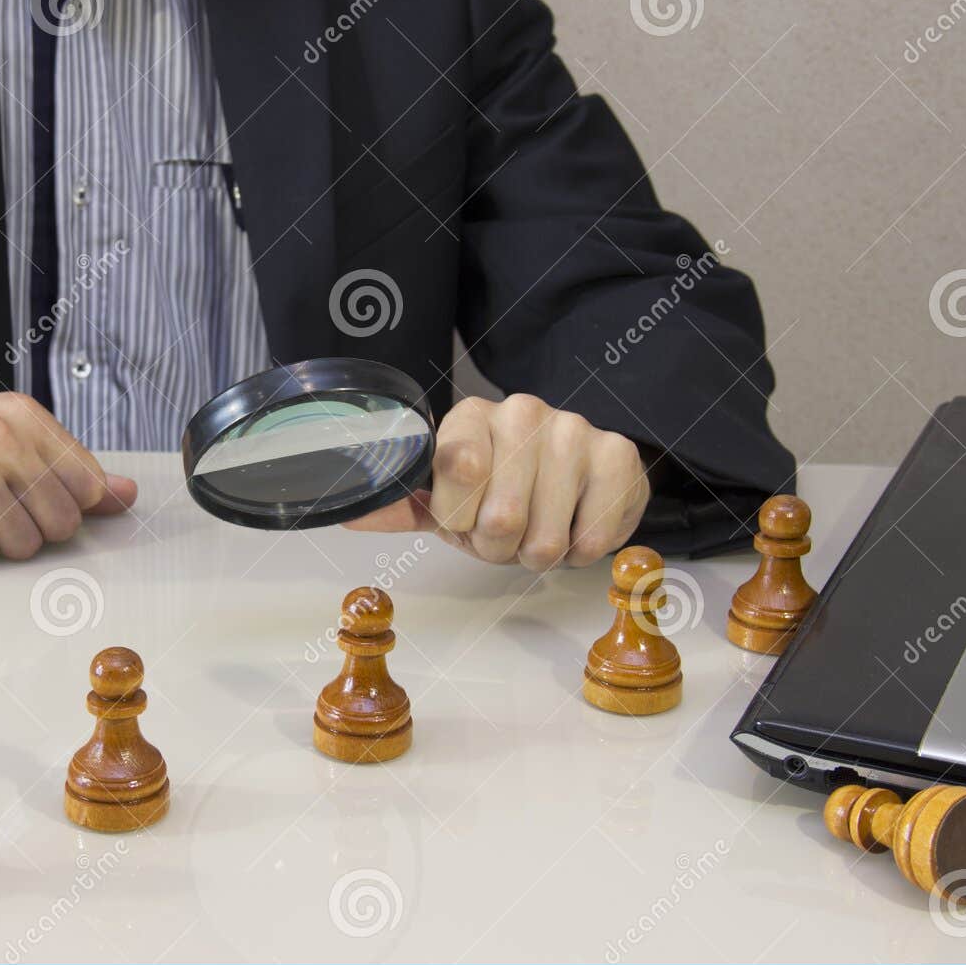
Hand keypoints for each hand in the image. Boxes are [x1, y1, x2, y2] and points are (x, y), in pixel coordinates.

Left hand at [346, 394, 648, 570]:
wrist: (570, 474)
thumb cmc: (496, 489)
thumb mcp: (439, 499)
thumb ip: (397, 506)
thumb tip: (345, 512)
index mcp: (469, 416)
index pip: (457, 470)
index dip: (459, 518)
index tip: (462, 518)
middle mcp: (522, 411)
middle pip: (502, 519)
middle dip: (498, 548)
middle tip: (504, 534)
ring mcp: (574, 429)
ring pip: (547, 538)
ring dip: (539, 553)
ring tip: (538, 529)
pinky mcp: (620, 456)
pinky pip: (593, 537)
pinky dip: (580, 551)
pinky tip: (574, 524)